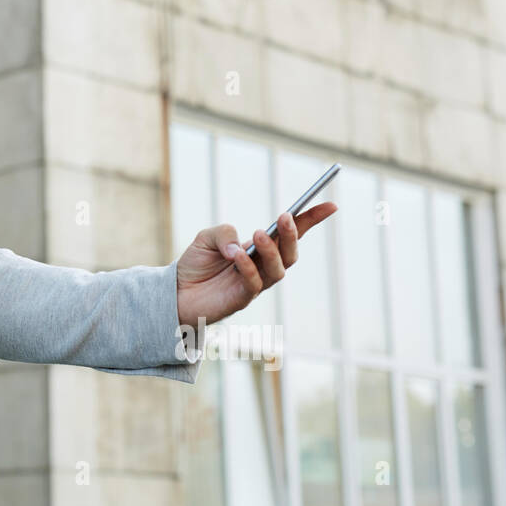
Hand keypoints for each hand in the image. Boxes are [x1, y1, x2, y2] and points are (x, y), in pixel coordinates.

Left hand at [175, 203, 337, 330]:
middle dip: (292, 234)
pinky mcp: (241, 299)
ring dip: (272, 250)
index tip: (331, 206)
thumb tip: (240, 246)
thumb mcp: (207, 238)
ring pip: (278, 270)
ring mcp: (254, 284)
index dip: (311, 219)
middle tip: (284, 217)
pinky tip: (235, 255)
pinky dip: (247, 267)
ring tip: (258, 234)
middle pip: (289, 253)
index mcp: (259, 248)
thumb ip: (225, 233)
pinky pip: (253, 283)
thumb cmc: (195, 264)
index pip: (291, 233)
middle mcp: (262, 266)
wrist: (175, 291)